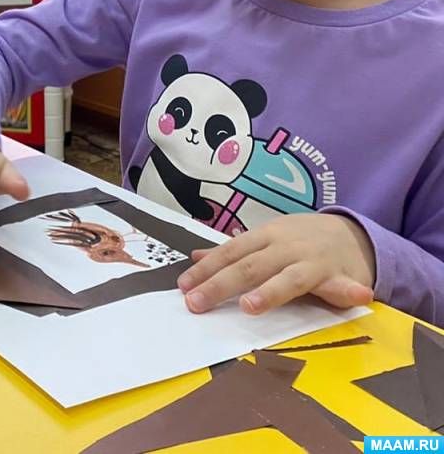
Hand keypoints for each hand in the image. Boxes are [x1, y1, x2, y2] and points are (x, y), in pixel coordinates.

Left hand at [177, 213, 374, 315]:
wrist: (352, 233)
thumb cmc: (301, 241)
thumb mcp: (266, 239)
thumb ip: (234, 252)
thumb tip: (196, 258)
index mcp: (265, 238)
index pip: (230, 253)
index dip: (206, 270)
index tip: (184, 287)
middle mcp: (286, 247)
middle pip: (250, 267)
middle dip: (221, 285)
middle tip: (197, 303)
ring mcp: (314, 262)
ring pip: (290, 278)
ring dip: (270, 292)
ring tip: (250, 306)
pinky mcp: (343, 277)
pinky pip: (346, 286)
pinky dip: (351, 291)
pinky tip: (357, 297)